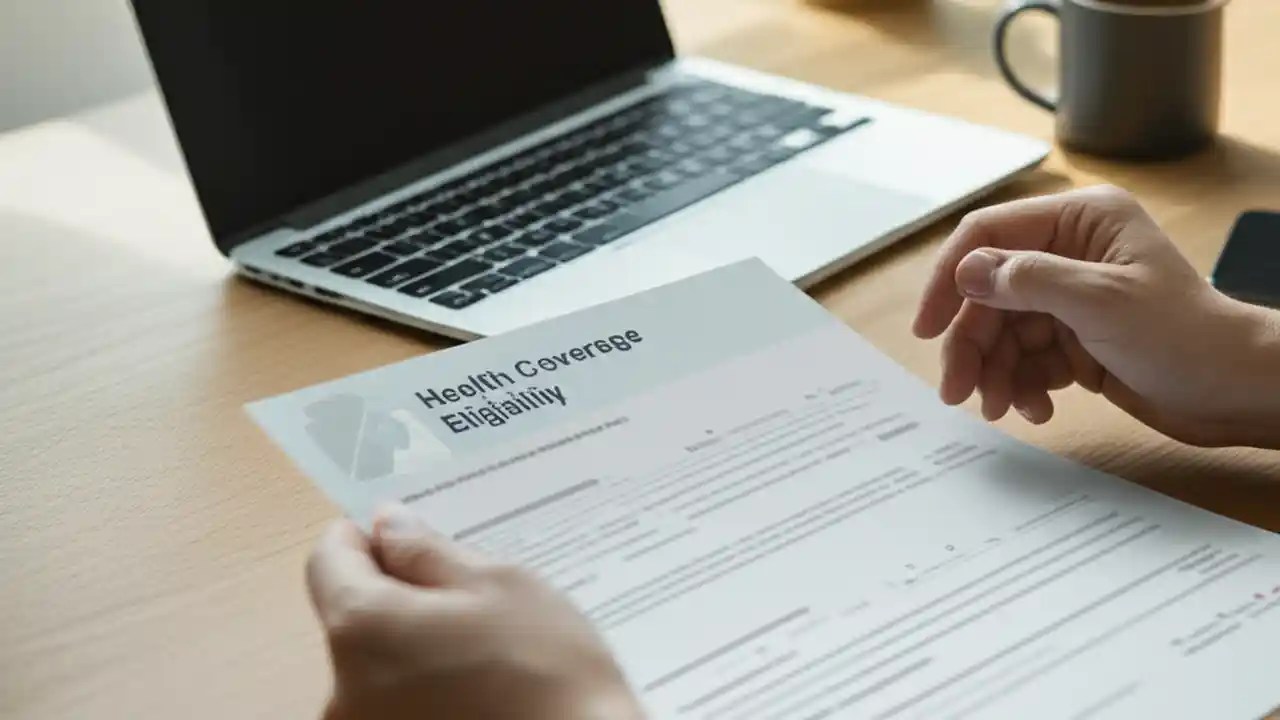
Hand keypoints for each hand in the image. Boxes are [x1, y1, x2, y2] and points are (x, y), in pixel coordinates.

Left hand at [306, 507, 643, 719]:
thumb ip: (427, 552)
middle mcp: (342, 689)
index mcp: (361, 628)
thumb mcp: (497, 585)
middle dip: (400, 596)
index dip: (367, 538)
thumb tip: (388, 526)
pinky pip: (392, 703)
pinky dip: (423, 688)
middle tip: (472, 601)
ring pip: (374, 664)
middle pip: (352, 615)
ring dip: (414, 646)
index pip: (328, 559)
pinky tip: (478, 690)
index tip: (411, 540)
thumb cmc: (547, 671)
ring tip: (485, 653)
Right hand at [913, 185, 1279, 448]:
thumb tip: (966, 271)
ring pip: (1001, 331)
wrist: (1234, 393)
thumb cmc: (1186, 337)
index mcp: (1080, 221)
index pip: (988, 235)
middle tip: (957, 390)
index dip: (950, 279)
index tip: (926, 326)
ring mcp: (1071, 297)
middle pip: (988, 293)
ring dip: (994, 372)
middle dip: (972, 344)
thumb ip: (1028, 280)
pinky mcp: (1075, 338)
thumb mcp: (1101, 303)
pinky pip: (1025, 359)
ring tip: (1000, 407)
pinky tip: (1036, 408)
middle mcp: (1070, 252)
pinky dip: (1022, 385)